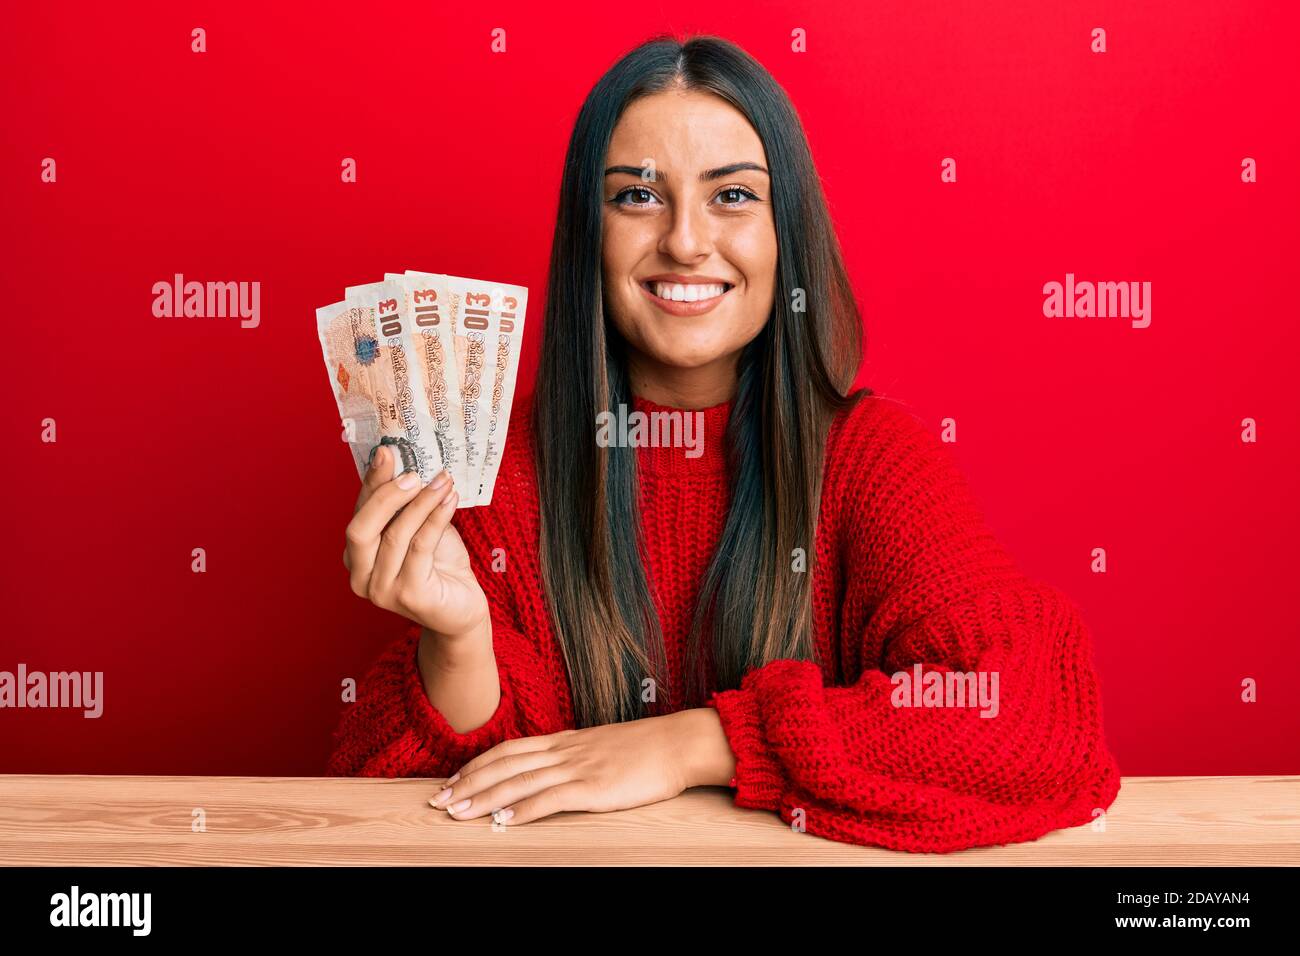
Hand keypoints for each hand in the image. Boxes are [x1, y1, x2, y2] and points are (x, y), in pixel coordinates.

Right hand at [342, 447, 488, 638]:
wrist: (463, 609)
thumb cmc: (439, 566)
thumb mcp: (418, 528)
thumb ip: (405, 505)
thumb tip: (405, 462)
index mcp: (356, 558)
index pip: (358, 513)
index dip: (371, 482)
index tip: (387, 452)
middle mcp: (361, 577)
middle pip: (361, 528)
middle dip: (386, 495)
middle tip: (414, 473)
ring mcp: (382, 591)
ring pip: (395, 535)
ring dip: (421, 502)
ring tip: (443, 480)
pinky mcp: (411, 596)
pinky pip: (421, 547)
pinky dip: (436, 518)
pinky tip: (450, 499)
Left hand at [428, 711, 707, 825]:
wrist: (678, 744)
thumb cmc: (644, 749)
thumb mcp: (599, 747)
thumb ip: (572, 756)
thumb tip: (547, 771)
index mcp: (564, 741)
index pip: (508, 750)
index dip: (476, 765)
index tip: (451, 780)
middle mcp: (564, 751)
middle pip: (504, 765)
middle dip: (468, 784)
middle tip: (438, 802)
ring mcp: (577, 768)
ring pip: (519, 782)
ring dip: (484, 799)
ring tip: (458, 813)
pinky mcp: (593, 788)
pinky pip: (551, 799)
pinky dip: (523, 811)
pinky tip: (504, 822)